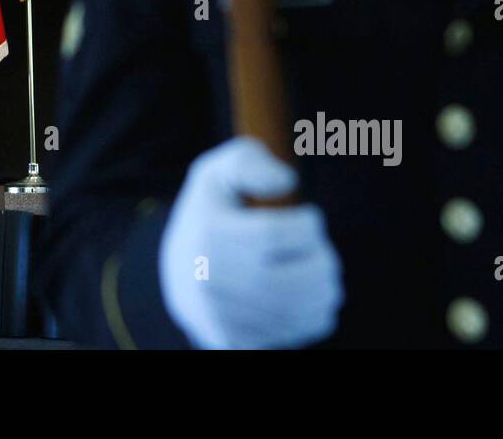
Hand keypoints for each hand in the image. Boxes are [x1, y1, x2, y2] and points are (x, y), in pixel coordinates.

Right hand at [159, 136, 343, 348]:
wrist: (178, 273)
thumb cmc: (211, 213)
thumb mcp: (218, 172)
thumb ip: (250, 162)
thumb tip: (287, 182)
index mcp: (209, 234)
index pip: (272, 235)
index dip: (308, 226)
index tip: (310, 218)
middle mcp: (210, 279)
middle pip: (288, 280)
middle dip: (323, 261)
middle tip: (323, 250)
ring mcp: (221, 316)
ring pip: (293, 312)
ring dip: (324, 290)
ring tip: (323, 272)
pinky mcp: (234, 341)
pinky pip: (289, 336)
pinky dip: (313, 318)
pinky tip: (313, 298)